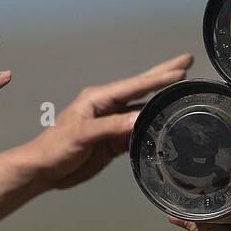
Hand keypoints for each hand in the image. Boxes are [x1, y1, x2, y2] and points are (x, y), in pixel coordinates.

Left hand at [14, 53, 191, 190]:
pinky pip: (139, 130)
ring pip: (144, 109)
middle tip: (186, 61)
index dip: (158, 79)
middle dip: (164, 74)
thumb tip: (140, 119)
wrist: (44, 169)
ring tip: (184, 90)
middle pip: (142, 88)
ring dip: (163, 100)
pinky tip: (168, 122)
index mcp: (98, 98)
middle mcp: (108, 106)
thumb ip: (111, 127)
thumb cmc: (55, 147)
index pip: (135, 86)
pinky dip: (155, 125)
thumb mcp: (82, 135)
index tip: (180, 73)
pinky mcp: (114, 140)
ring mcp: (113, 123)